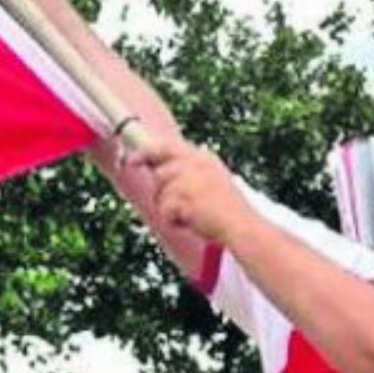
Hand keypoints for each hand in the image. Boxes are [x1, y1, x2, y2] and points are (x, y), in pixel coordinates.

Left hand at [123, 132, 255, 249]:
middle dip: (161, 191)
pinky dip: (175, 221)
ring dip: (172, 210)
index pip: (167, 146)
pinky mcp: (182, 195)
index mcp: (203, 157)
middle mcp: (194, 162)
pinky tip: (192, 222)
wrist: (241, 225)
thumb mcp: (214, 182)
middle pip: (160, 173)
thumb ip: (191, 173)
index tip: (131, 160)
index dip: (146, 152)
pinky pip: (165, 211)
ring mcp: (187, 178)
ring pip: (161, 194)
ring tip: (194, 215)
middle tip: (172, 204)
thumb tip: (161, 174)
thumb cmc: (228, 211)